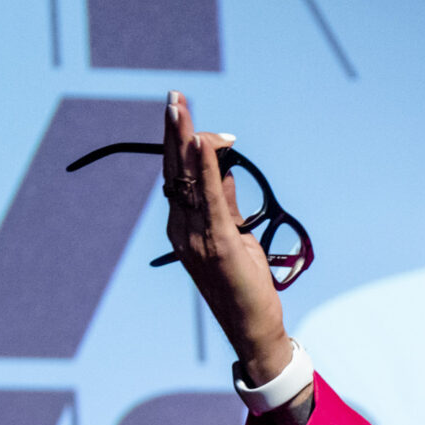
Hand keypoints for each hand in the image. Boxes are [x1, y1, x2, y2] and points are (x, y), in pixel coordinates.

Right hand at [159, 91, 294, 386]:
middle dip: (174, 131)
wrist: (252, 327)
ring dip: (185, 140)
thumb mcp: (236, 235)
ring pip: (188, 180)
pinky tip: (204, 144)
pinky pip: (211, 200)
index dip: (180, 142)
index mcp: (183, 227)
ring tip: (180, 108)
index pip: (177, 176)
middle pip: (175, 171)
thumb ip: (227, 202)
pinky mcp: (218, 244)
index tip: (183, 112)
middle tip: (173, 96)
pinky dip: (206, 169)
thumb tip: (223, 167)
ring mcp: (196, 238)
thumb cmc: (244, 284)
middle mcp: (182, 230)